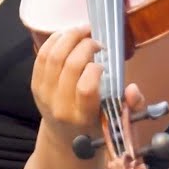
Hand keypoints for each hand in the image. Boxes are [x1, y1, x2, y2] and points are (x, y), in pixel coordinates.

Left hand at [31, 29, 149, 144]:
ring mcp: (45, 95)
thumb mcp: (117, 121)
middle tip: (97, 41)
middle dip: (86, 45)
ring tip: (83, 31)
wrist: (64, 138)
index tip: (104, 65)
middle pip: (70, 65)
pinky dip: (54, 40)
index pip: (86, 88)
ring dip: (69, 37)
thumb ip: (132, 106)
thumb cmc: (95, 126)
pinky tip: (67, 35)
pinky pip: (41, 55)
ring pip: (53, 56)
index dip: (96, 69)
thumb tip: (133, 88)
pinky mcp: (35, 85)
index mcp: (83, 117)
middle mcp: (61, 106)